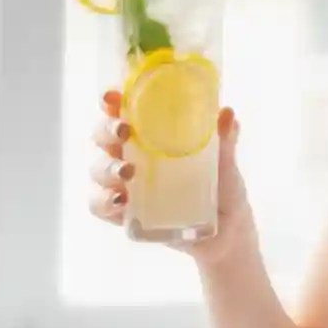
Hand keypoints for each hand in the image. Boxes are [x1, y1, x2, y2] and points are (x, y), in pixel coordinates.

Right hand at [88, 90, 258, 266]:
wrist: (228, 230)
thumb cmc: (222, 185)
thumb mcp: (225, 161)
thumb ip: (225, 139)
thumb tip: (228, 113)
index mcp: (152, 135)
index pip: (124, 112)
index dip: (112, 102)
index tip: (113, 96)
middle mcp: (132, 156)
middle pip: (103, 137)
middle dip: (106, 131)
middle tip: (124, 131)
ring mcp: (126, 186)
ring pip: (99, 170)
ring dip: (106, 168)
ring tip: (127, 172)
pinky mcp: (126, 215)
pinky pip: (102, 207)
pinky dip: (104, 202)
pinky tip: (119, 201)